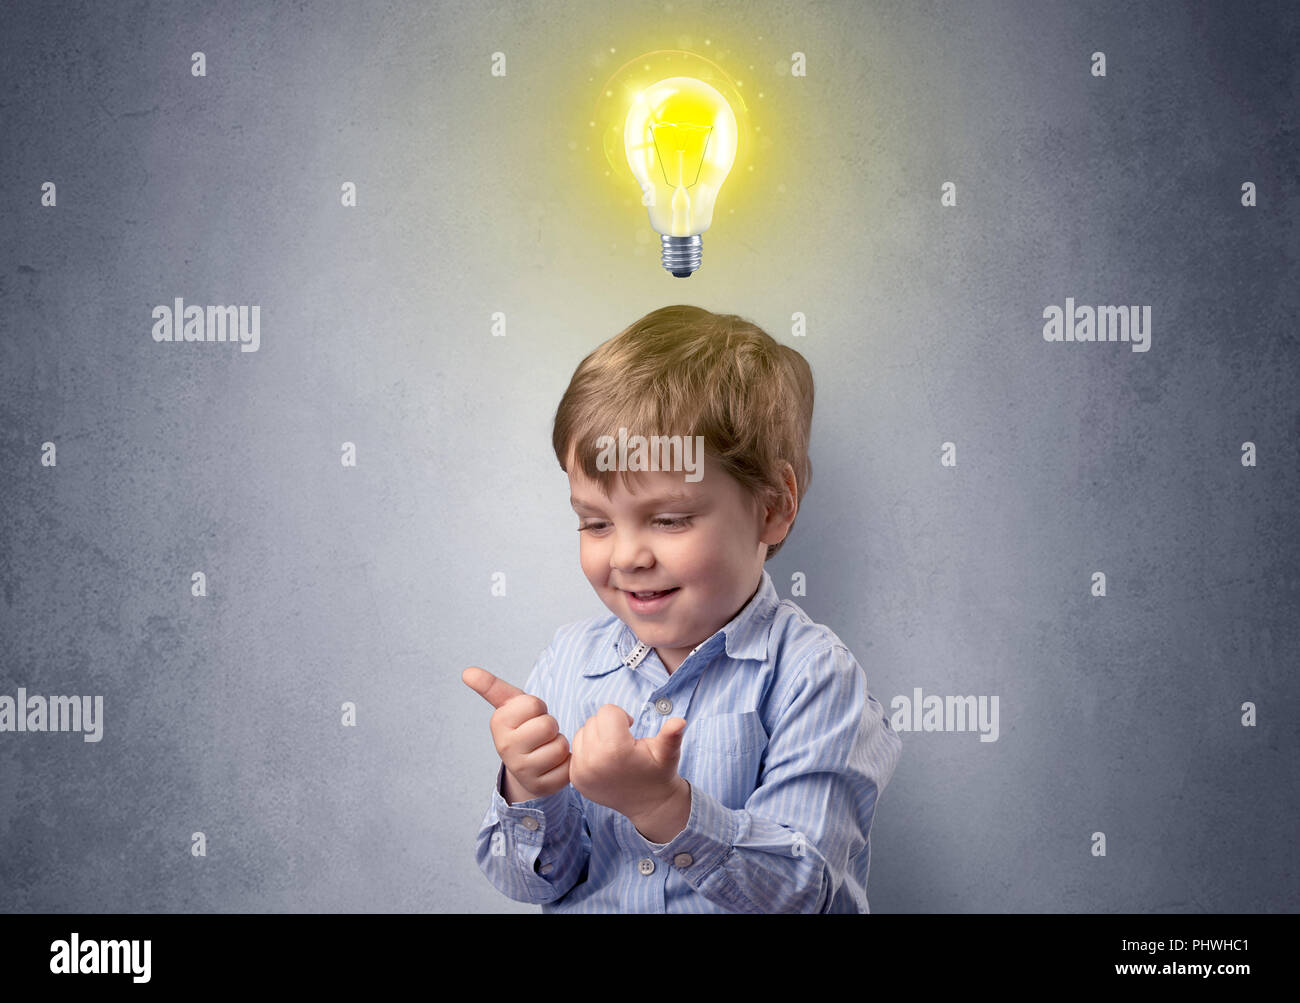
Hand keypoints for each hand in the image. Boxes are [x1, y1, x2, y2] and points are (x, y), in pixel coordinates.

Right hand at [462, 665, 570, 800]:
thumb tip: (466, 672)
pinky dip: (566, 763)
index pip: (534, 704)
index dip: (538, 708)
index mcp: (498, 724)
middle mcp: (506, 749)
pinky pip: (568, 767)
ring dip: (559, 744)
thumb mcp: (509, 704)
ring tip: (545, 747)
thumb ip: (491, 686)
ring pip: (560, 746)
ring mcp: (523, 770)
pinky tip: (553, 765)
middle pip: (548, 725)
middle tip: (539, 733)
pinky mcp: (543, 786)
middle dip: (550, 726)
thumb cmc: (521, 728)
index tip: (529, 717)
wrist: (526, 767)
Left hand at [569, 704, 688, 823]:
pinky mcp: (575, 778)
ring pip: (582, 732)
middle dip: (609, 726)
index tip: (631, 732)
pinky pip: (576, 749)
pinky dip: (588, 749)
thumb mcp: (668, 753)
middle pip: (594, 720)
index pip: (608, 711)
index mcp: (615, 750)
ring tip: (613, 751)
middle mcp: (593, 761)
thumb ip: (671, 735)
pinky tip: (604, 760)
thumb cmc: (658, 772)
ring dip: (597, 736)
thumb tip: (680, 722)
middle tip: (623, 743)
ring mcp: (582, 772)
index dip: (622, 718)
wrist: (649, 804)